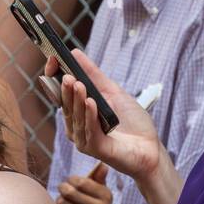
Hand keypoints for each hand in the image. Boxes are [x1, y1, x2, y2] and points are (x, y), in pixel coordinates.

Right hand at [49, 51, 163, 182]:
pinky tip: (91, 102)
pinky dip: (90, 115)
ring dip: (76, 100)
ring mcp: (84, 139)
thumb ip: (94, 75)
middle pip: (66, 106)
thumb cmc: (132, 122)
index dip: (54, 78)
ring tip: (78, 83)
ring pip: (76, 117)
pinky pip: (89, 130)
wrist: (150, 148)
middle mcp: (76, 127)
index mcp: (77, 113)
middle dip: (65, 89)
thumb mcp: (113, 92)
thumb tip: (75, 53)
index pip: (60, 95)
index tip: (53, 60)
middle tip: (66, 75)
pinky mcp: (95, 149)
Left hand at [57, 162, 111, 203]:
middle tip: (63, 188)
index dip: (71, 179)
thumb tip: (102, 165)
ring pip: (62, 203)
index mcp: (106, 196)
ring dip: (59, 199)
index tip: (70, 180)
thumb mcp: (101, 193)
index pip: (81, 182)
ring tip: (64, 200)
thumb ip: (100, 178)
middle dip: (62, 187)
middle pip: (69, 192)